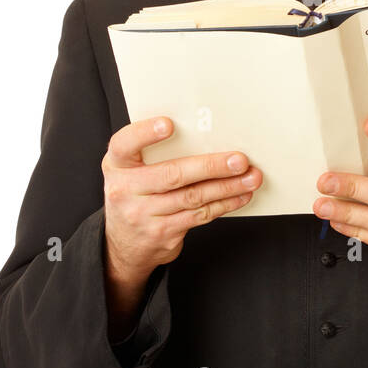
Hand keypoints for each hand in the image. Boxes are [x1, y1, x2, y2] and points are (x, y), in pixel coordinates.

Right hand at [100, 116, 260, 337]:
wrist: (124, 243)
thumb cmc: (135, 193)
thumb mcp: (130, 170)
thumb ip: (152, 152)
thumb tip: (206, 134)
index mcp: (116, 164)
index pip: (124, 144)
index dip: (145, 133)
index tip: (168, 124)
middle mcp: (125, 190)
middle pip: (172, 174)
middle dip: (211, 166)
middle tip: (239, 159)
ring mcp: (143, 215)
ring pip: (193, 197)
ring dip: (227, 186)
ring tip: (251, 177)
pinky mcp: (163, 233)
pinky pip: (199, 215)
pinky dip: (224, 204)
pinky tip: (240, 195)